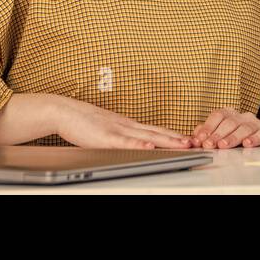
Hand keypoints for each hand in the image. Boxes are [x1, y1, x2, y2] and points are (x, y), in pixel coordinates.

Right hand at [52, 95, 193, 148]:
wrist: (63, 111)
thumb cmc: (82, 122)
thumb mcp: (106, 129)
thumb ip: (119, 136)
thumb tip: (131, 143)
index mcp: (127, 124)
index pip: (155, 130)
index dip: (173, 134)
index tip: (188, 138)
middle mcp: (127, 125)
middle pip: (157, 132)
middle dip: (177, 138)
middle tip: (196, 142)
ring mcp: (117, 129)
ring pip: (147, 136)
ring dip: (166, 141)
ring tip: (184, 144)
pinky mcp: (105, 136)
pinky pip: (125, 141)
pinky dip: (138, 144)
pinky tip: (150, 147)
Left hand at [189, 109, 259, 148]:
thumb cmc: (238, 141)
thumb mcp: (221, 136)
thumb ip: (207, 135)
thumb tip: (193, 138)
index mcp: (232, 114)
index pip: (218, 115)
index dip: (208, 127)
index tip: (199, 139)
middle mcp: (245, 117)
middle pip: (230, 122)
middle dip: (218, 134)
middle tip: (209, 144)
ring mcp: (258, 124)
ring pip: (245, 128)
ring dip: (233, 137)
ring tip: (224, 145)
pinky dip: (255, 139)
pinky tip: (248, 144)